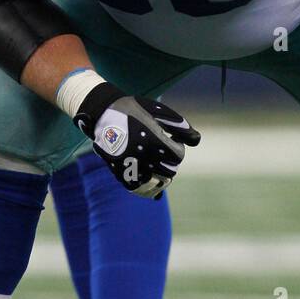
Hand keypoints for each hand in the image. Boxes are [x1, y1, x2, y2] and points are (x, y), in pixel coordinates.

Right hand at [73, 82, 200, 197]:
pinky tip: (150, 179)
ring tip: (157, 164)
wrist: (103, 113)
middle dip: (170, 161)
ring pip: (157, 182)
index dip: (177, 146)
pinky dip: (148, 187)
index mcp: (155, 141)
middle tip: (163, 151)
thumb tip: (196, 140)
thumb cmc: (134, 109)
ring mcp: (132, 167)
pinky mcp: (121, 174)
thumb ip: (179, 125)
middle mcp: (144, 157)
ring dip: (161, 175)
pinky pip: (140, 189)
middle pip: (170, 170)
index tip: (171, 139)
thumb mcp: (158, 111)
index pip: (177, 155)